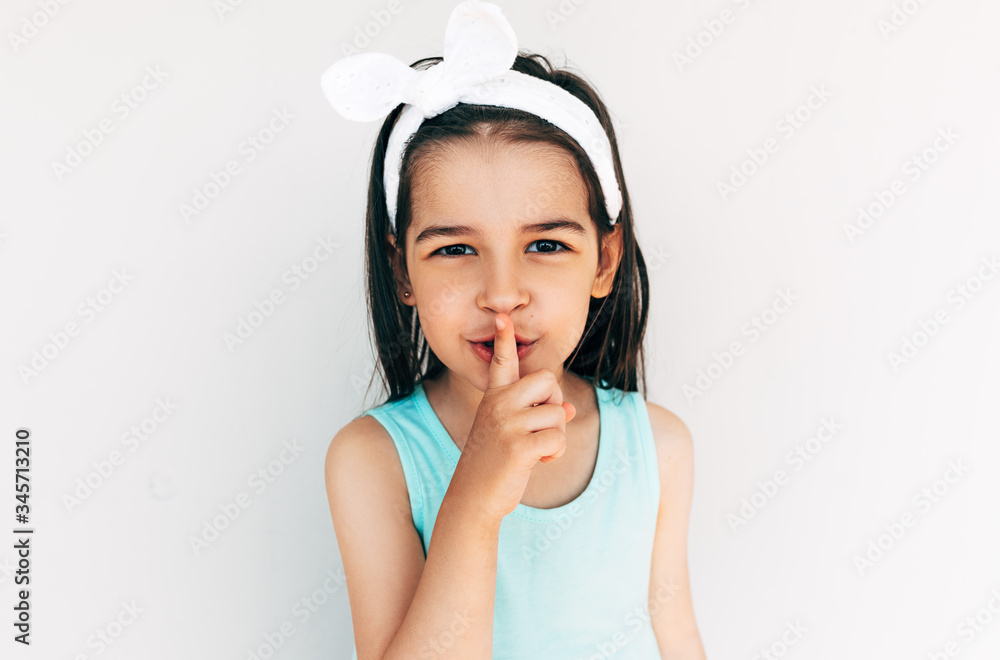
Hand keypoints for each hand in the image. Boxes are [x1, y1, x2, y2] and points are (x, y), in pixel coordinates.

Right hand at [454, 312, 575, 520]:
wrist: (474, 497)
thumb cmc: (495, 463)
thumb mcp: (512, 433)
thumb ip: (538, 416)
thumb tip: (569, 410)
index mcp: (494, 397)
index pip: (501, 361)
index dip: (504, 339)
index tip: (501, 316)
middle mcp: (498, 404)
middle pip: (548, 380)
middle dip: (554, 403)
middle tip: (540, 426)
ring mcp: (507, 423)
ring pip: (557, 414)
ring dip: (555, 436)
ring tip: (536, 450)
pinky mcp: (518, 446)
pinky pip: (557, 438)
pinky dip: (555, 452)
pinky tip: (539, 462)